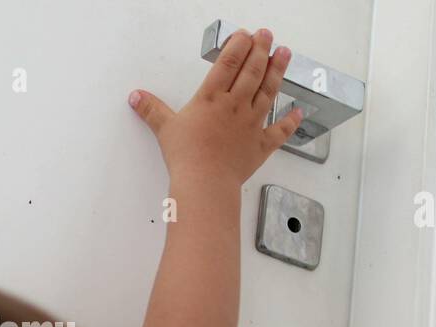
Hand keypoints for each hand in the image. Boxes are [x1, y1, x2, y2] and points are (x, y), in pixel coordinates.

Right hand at [129, 28, 301, 188]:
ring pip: (268, 91)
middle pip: (252, 71)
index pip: (229, 63)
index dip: (238, 46)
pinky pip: (280, 131)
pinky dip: (290, 121)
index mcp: (211, 98)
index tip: (245, 34)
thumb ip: (152, 110)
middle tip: (267, 35)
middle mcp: (235, 106)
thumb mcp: (164, 129)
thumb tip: (136, 97)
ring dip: (278, 71)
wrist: (205, 183)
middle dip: (261, 50)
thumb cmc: (186, 156)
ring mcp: (251, 124)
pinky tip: (299, 111)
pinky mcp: (260, 144)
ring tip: (285, 53)